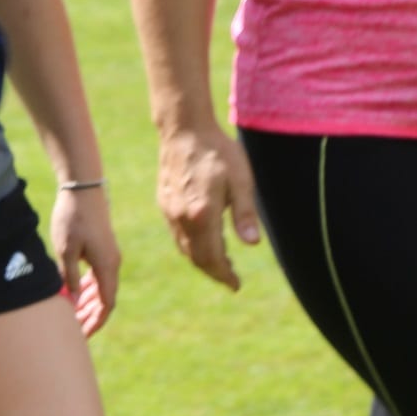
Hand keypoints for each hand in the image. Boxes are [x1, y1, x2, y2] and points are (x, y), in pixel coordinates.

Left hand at [48, 184, 121, 335]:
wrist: (83, 188)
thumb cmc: (72, 218)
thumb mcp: (65, 251)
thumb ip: (68, 278)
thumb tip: (71, 303)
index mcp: (107, 267)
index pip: (106, 305)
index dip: (95, 322)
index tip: (82, 335)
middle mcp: (113, 263)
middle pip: (105, 299)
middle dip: (90, 316)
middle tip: (74, 330)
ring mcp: (109, 255)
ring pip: (102, 288)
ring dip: (89, 303)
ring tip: (73, 315)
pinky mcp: (103, 248)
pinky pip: (99, 276)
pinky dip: (88, 288)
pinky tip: (75, 293)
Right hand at [156, 123, 260, 290]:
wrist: (184, 129)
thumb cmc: (218, 152)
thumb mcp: (241, 180)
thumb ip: (245, 213)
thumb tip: (252, 244)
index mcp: (202, 214)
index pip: (212, 257)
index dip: (225, 274)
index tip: (236, 285)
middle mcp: (182, 217)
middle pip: (196, 258)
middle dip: (214, 272)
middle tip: (231, 278)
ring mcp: (170, 211)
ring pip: (184, 248)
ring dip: (202, 261)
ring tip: (222, 263)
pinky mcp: (165, 202)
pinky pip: (177, 235)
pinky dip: (191, 246)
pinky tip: (204, 241)